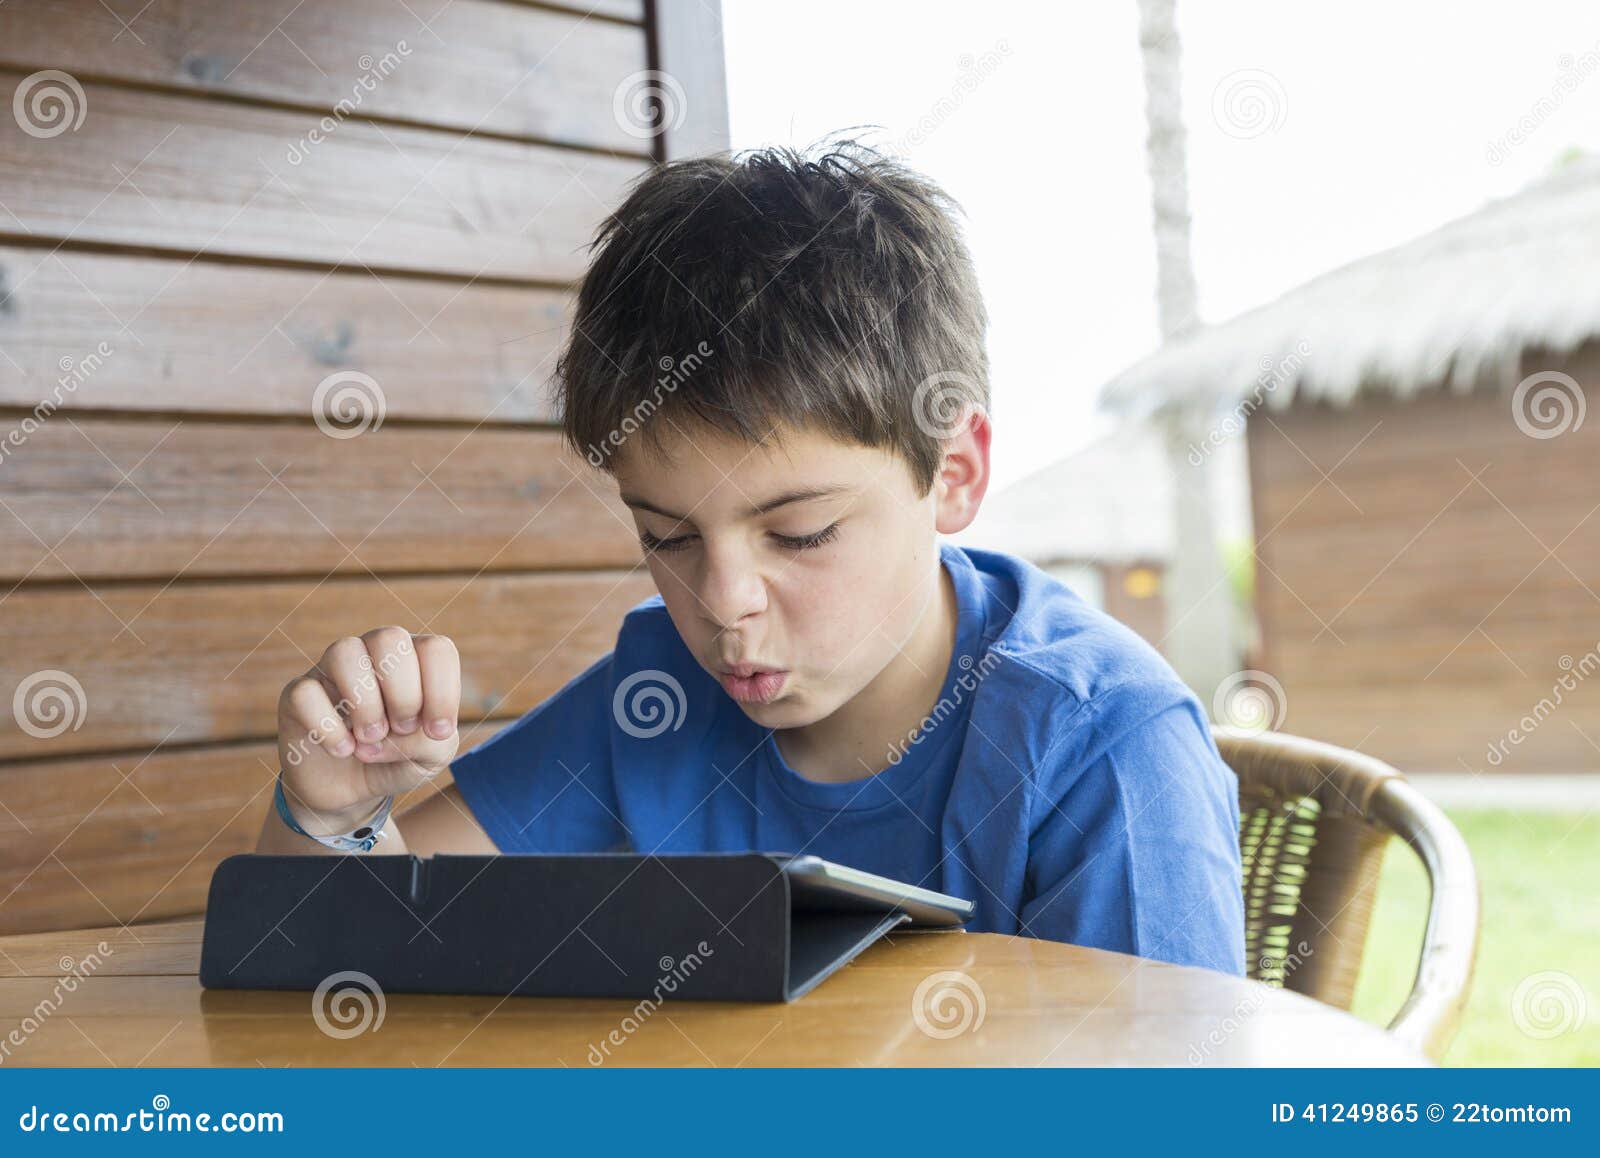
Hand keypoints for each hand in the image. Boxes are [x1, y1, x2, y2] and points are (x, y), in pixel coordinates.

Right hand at [276, 627, 459, 831]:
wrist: (351, 791)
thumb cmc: (398, 759)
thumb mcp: (431, 756)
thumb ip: (430, 740)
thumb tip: (392, 731)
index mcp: (413, 659)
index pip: (436, 648)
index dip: (442, 691)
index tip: (436, 732)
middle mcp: (372, 654)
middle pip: (390, 638)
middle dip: (403, 694)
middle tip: (400, 729)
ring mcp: (331, 670)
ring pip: (344, 652)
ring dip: (365, 704)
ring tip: (370, 738)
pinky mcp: (297, 694)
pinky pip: (305, 693)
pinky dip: (328, 728)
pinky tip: (343, 749)